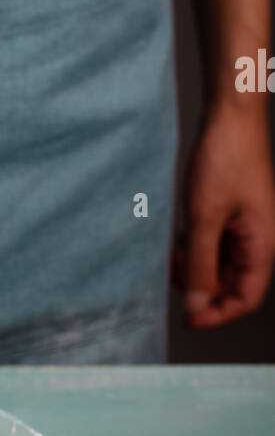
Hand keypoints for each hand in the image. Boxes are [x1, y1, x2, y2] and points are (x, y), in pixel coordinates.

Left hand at [175, 107, 274, 328]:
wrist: (230, 116)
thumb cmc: (225, 158)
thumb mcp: (205, 217)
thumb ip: (201, 265)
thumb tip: (197, 305)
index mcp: (262, 246)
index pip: (245, 299)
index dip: (217, 315)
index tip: (187, 319)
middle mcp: (258, 240)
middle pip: (231, 284)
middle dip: (200, 287)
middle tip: (172, 277)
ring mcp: (246, 227)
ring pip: (219, 265)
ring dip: (195, 267)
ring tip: (172, 254)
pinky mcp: (232, 214)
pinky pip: (214, 244)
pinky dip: (195, 248)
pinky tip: (177, 240)